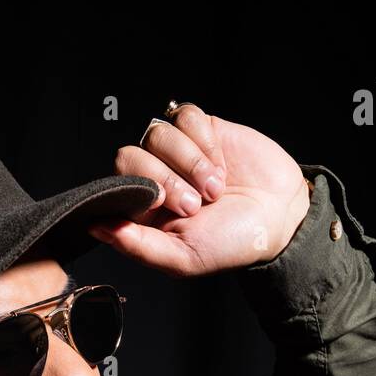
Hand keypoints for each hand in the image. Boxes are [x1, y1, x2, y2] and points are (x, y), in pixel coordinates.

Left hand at [86, 103, 310, 276]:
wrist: (279, 218)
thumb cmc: (232, 243)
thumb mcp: (183, 258)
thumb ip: (137, 246)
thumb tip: (96, 228)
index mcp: (143, 211)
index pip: (113, 186)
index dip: (137, 191)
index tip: (163, 207)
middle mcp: (155, 178)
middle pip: (130, 155)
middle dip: (165, 179)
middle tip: (195, 205)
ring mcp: (176, 151)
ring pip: (158, 134)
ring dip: (190, 163)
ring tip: (215, 188)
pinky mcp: (200, 129)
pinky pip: (184, 117)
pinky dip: (204, 142)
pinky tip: (220, 164)